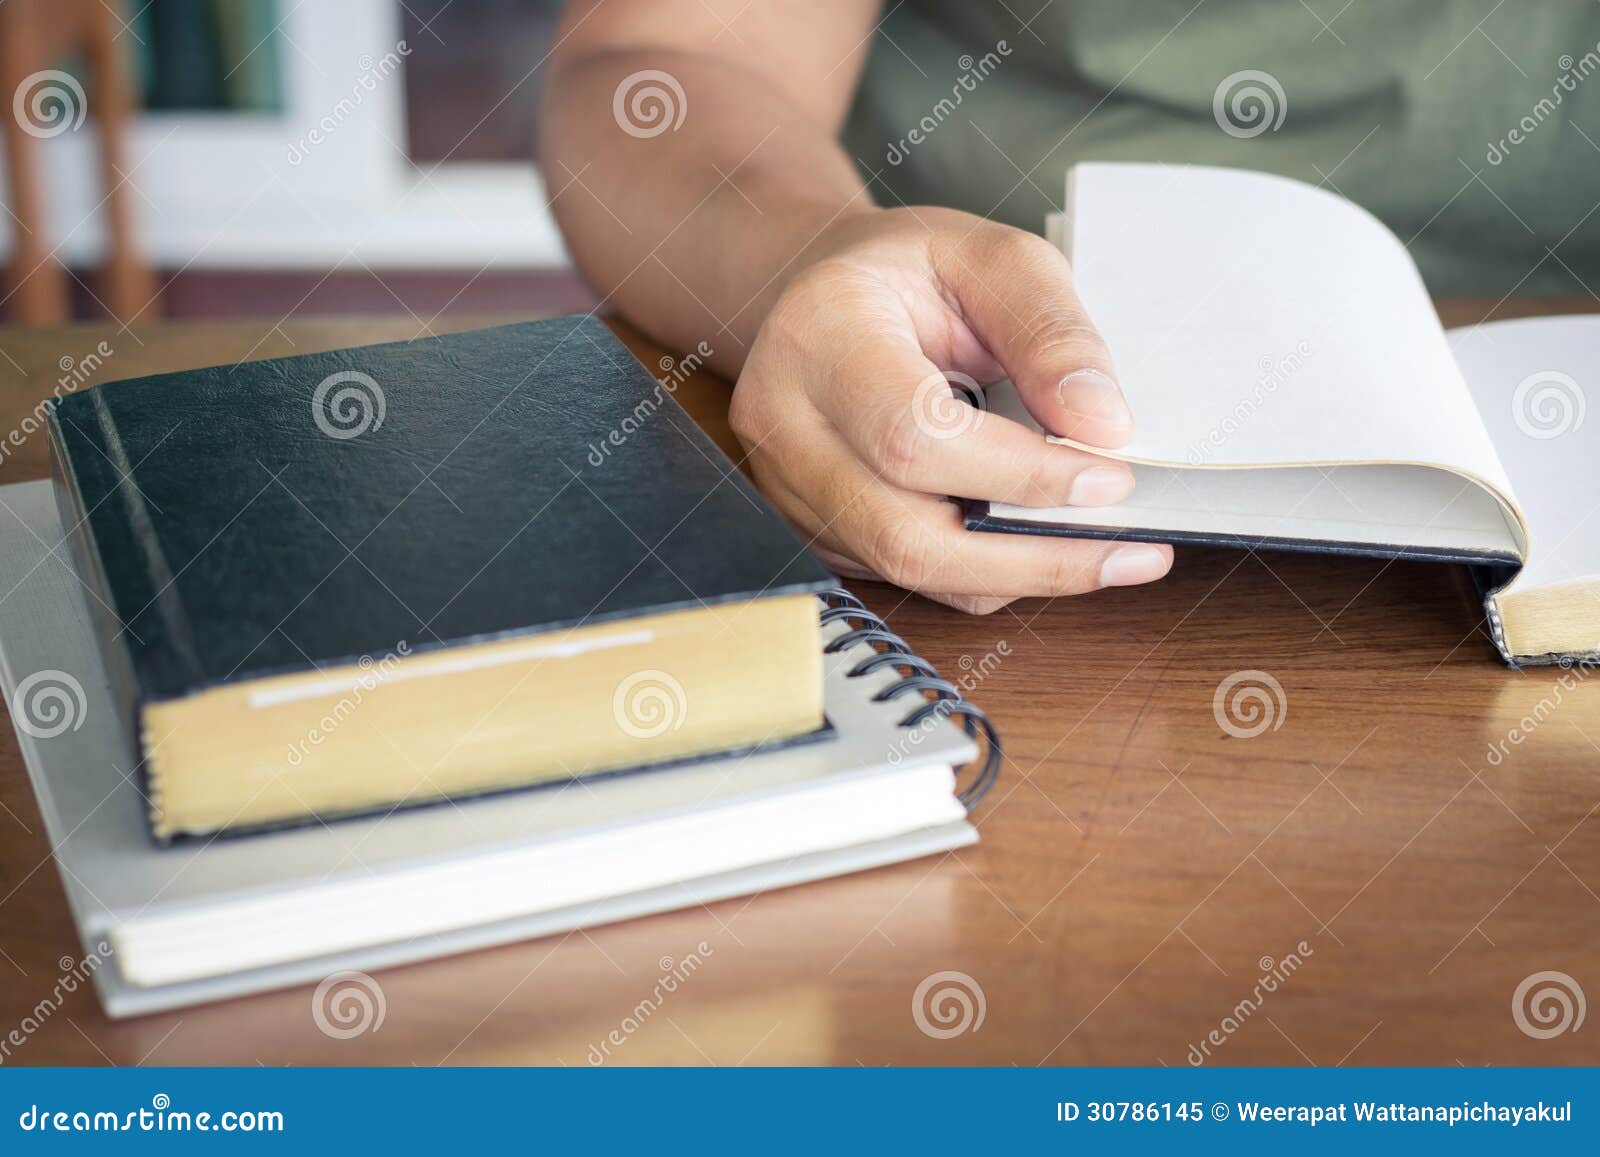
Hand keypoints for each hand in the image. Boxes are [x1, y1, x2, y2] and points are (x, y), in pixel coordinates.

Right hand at [728, 207, 1172, 613]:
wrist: (826, 294)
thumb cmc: (907, 272)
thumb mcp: (990, 257)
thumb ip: (1048, 331)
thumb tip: (1102, 427)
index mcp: (821, 338)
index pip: (915, 437)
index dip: (1019, 473)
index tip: (1110, 477)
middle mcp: (787, 426)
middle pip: (905, 532)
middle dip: (1029, 554)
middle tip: (1128, 547)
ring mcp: (791, 487)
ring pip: (910, 568)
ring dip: (1020, 574)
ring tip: (1109, 554)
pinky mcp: (817, 526)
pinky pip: (909, 574)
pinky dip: (988, 571)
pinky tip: (1046, 545)